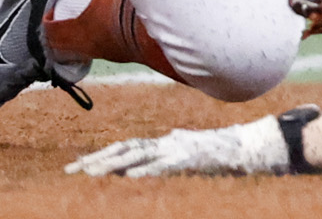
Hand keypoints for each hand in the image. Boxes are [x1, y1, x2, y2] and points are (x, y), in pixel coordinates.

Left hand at [67, 116, 289, 176]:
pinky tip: (129, 178)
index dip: (101, 155)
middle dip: (96, 160)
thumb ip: (175, 147)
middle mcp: (167, 143)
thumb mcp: (192, 149)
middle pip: (124, 149)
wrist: (251, 146)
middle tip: (70, 171)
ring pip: (138, 156)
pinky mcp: (191, 159)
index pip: (125, 147)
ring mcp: (178, 150)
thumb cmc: (223, 151)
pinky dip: (147, 171)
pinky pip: (164, 166)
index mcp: (164, 143)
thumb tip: (162, 144)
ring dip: (113, 165)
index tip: (77, 166)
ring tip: (90, 174)